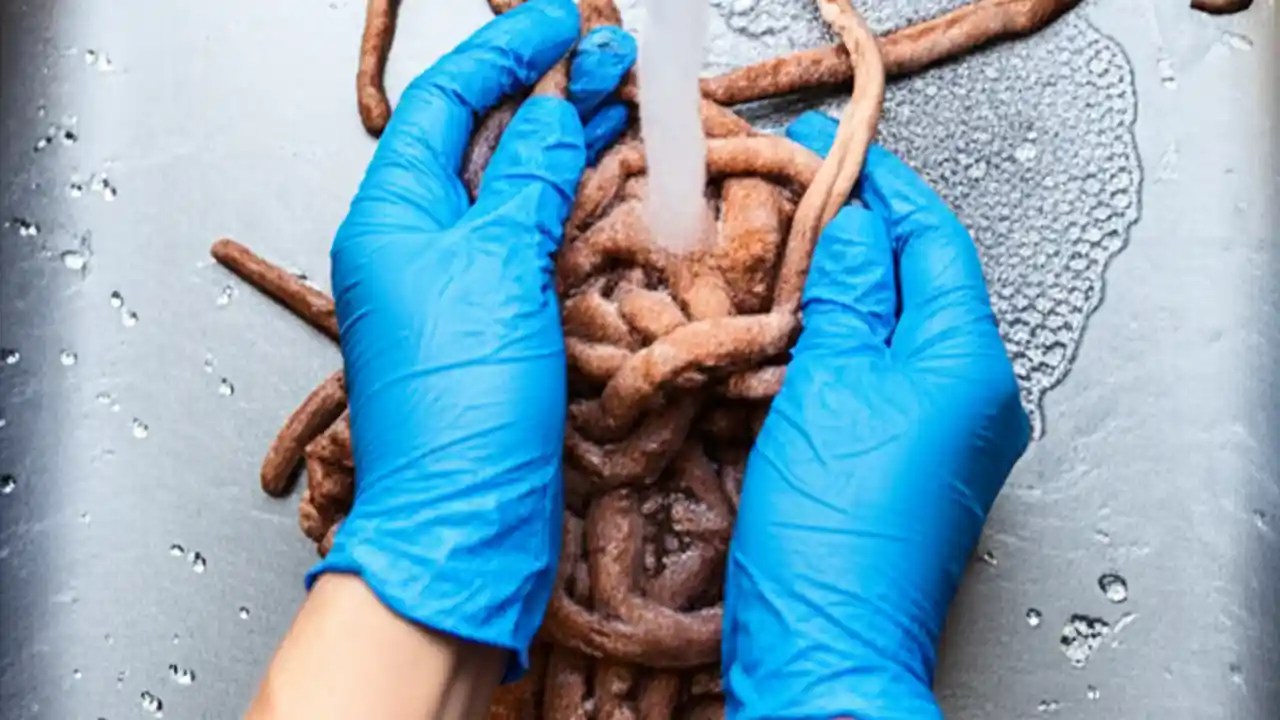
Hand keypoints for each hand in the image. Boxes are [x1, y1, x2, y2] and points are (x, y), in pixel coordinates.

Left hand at [308, 0, 636, 675]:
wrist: (464, 519)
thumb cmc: (460, 405)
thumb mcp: (495, 270)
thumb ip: (525, 182)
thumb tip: (550, 113)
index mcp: (393, 218)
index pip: (446, 105)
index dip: (502, 55)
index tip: (556, 22)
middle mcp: (419, 244)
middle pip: (481, 140)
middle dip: (542, 91)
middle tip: (606, 56)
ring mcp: (460, 284)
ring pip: (513, 187)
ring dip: (562, 141)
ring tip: (618, 98)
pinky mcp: (498, 320)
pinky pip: (532, 238)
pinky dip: (569, 201)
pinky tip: (604, 175)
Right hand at [722, 112, 1029, 718]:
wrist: (826, 645)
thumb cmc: (832, 524)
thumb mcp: (829, 386)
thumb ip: (847, 294)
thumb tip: (855, 224)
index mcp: (970, 364)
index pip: (933, 242)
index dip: (883, 187)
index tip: (832, 148)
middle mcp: (975, 396)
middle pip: (921, 285)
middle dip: (861, 236)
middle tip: (798, 196)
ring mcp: (945, 434)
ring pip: (897, 331)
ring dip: (846, 289)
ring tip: (787, 252)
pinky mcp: (908, 463)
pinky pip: (882, 378)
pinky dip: (842, 343)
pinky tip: (795, 331)